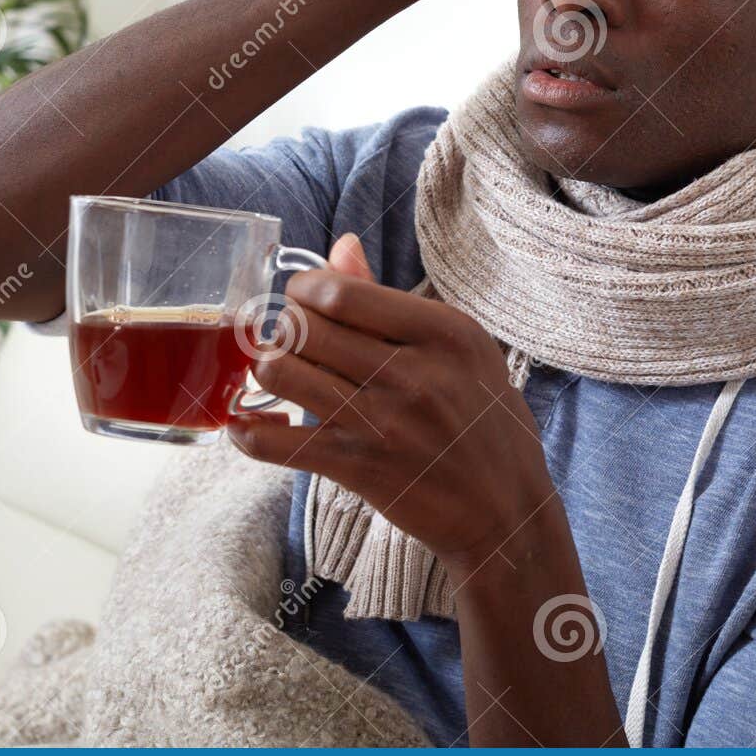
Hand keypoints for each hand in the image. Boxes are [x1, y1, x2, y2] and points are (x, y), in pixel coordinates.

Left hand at [226, 234, 556, 572]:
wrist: (507, 510)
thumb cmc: (485, 421)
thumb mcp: (461, 348)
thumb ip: (392, 300)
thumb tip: (341, 245)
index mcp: (443, 332)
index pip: (342, 292)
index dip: (306, 289)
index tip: (306, 300)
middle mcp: (413, 373)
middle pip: (305, 328)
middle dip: (285, 328)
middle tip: (293, 342)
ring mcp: (383, 423)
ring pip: (282, 375)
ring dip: (267, 371)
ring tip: (282, 376)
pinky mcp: (359, 468)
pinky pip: (276, 444)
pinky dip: (248, 431)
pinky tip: (250, 423)